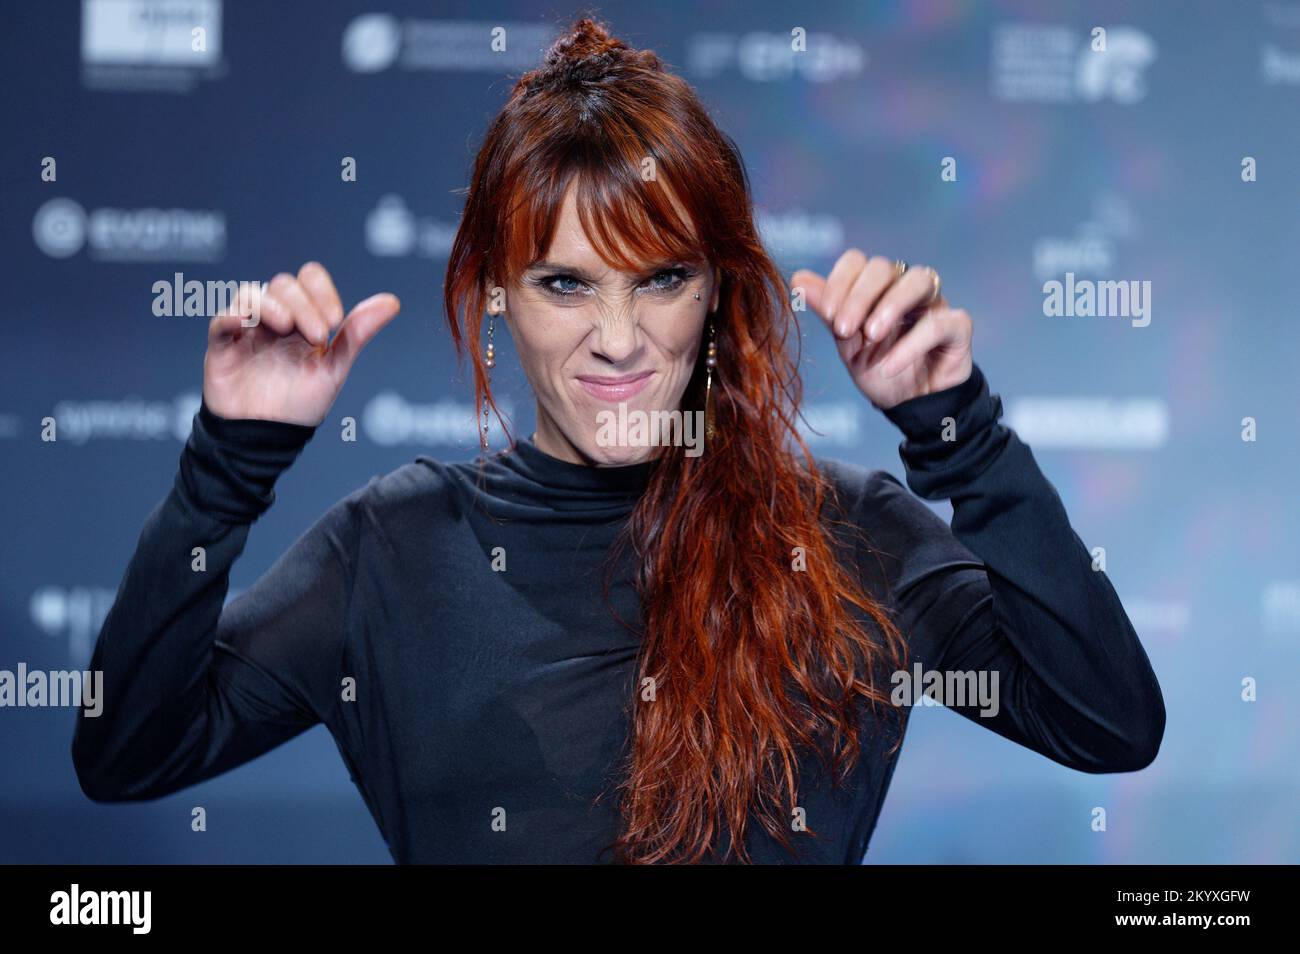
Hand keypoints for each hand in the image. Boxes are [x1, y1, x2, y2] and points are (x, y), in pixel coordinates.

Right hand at [203, 262, 399, 425]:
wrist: (267, 438)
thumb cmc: (300, 405)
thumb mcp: (334, 368)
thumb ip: (358, 333)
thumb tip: (392, 301)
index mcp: (303, 319)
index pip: (309, 278)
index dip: (322, 291)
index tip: (334, 321)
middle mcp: (274, 319)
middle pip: (284, 284)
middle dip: (304, 305)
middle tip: (318, 336)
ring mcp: (246, 331)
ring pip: (253, 294)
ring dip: (272, 305)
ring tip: (285, 328)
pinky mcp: (221, 347)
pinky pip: (221, 320)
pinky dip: (233, 315)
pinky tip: (248, 324)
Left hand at [793, 250, 972, 409]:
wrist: (912, 406)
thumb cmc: (879, 369)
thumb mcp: (848, 344)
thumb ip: (828, 311)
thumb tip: (798, 278)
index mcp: (877, 288)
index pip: (858, 261)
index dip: (840, 280)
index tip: (828, 314)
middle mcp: (906, 288)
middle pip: (884, 267)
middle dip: (859, 296)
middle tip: (843, 329)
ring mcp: (935, 304)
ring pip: (919, 280)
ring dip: (890, 305)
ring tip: (871, 336)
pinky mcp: (958, 328)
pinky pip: (940, 323)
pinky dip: (912, 343)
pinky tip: (890, 365)